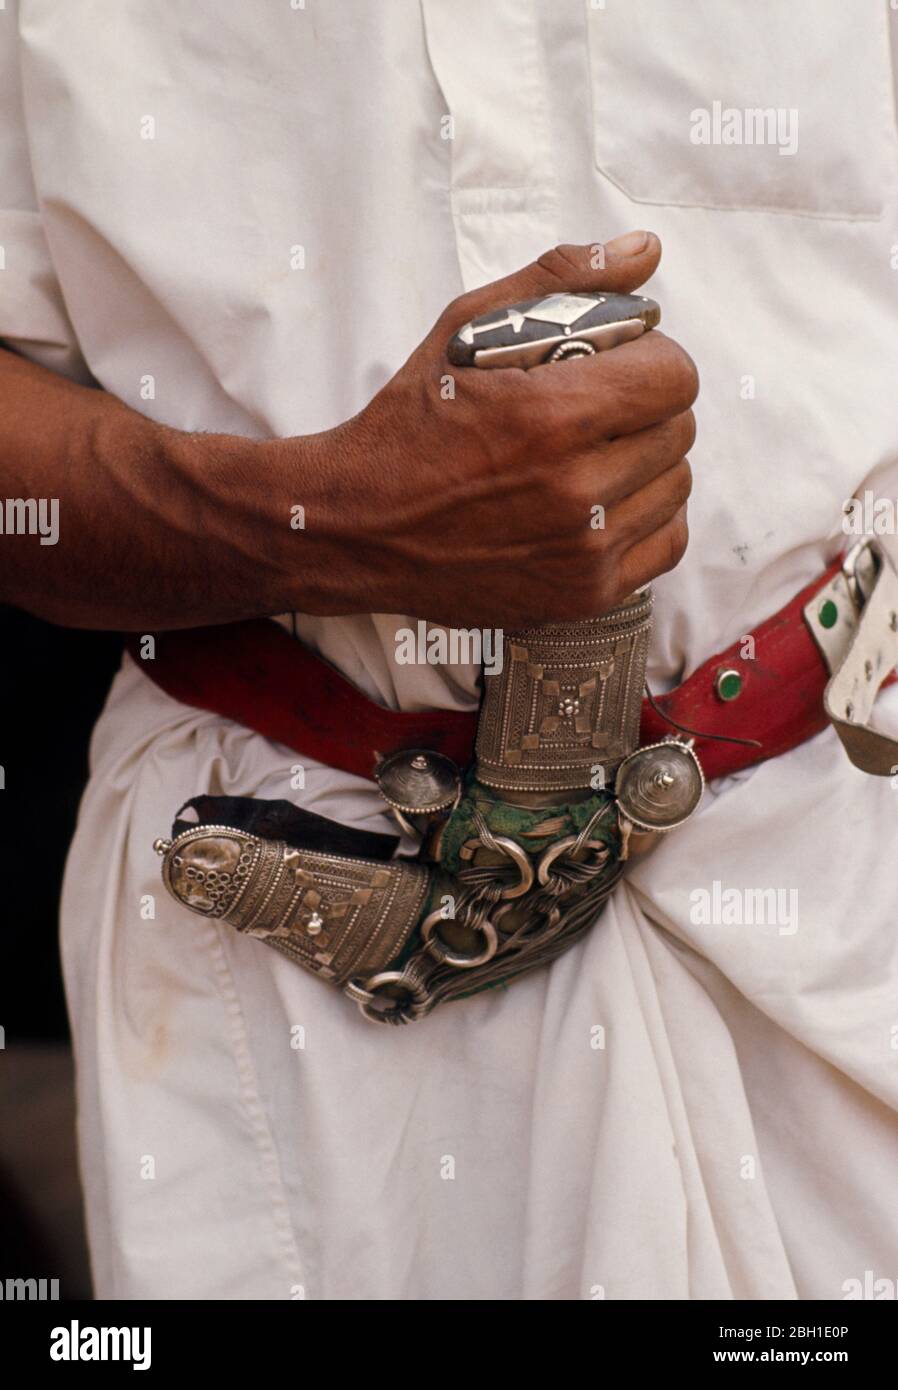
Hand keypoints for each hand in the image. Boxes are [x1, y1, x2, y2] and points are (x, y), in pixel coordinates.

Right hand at [316, 232, 697, 627]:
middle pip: (678, 430)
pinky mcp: (583, 595)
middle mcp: (575, 490)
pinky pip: (666, 543)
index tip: (620, 366)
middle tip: (598, 413)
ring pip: (676, 486)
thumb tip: (645, 250)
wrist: (359, 528)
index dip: (652, 361)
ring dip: (648, 464)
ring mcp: (583, 551)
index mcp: (551, 416)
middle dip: (646, 410)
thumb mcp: (465, 331)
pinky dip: (646, 519)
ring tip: (595, 458)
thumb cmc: (409, 424)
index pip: (675, 376)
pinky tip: (603, 504)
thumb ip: (560, 282)